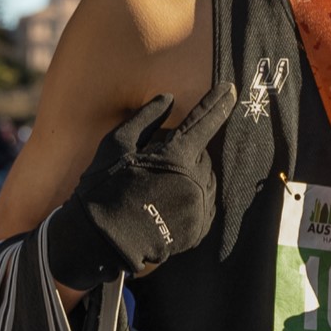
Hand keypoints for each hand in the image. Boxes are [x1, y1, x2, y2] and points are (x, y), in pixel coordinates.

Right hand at [46, 82, 236, 290]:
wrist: (100, 241)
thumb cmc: (104, 188)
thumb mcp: (117, 144)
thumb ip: (146, 119)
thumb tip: (168, 98)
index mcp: (177, 156)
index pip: (205, 121)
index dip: (218, 102)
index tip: (230, 89)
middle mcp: (196, 181)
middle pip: (200, 154)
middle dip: (183, 153)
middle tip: (152, 166)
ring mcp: (200, 207)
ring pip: (204, 178)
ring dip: (188, 176)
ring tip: (156, 189)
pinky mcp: (199, 228)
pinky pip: (203, 203)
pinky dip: (189, 199)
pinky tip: (165, 205)